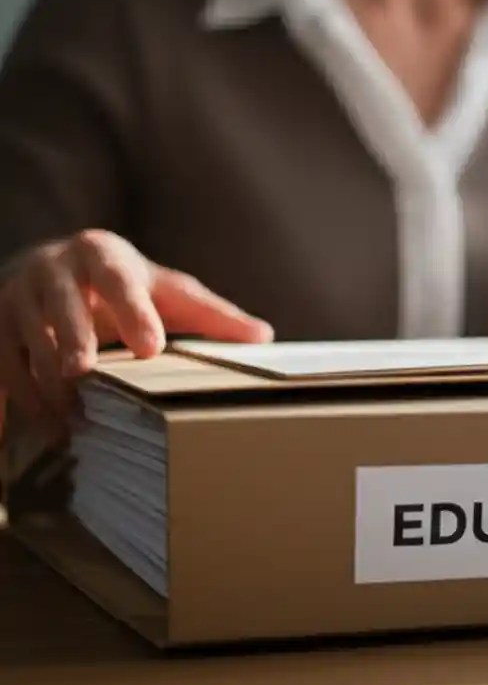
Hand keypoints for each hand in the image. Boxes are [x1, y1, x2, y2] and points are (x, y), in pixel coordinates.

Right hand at [0, 230, 272, 427]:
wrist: (49, 270)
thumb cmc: (123, 285)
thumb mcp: (165, 290)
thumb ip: (209, 314)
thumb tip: (265, 337)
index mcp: (100, 254)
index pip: (118, 282)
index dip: (133, 313)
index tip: (151, 347)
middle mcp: (50, 270)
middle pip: (60, 308)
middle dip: (71, 342)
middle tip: (84, 377)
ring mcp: (15, 299)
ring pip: (25, 342)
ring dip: (46, 383)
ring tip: (72, 422)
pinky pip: (3, 366)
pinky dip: (21, 400)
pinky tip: (46, 430)